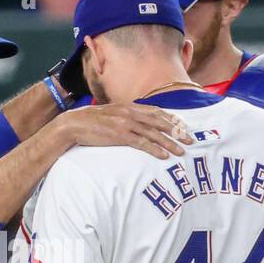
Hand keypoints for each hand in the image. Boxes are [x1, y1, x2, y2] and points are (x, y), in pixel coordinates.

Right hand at [52, 103, 190, 159]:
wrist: (73, 125)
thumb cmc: (90, 122)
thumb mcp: (111, 114)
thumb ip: (124, 116)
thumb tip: (135, 123)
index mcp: (129, 106)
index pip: (156, 112)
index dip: (172, 119)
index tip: (183, 126)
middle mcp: (130, 113)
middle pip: (160, 122)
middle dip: (177, 131)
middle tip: (190, 140)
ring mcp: (126, 124)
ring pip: (154, 133)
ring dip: (170, 143)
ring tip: (181, 151)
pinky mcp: (120, 136)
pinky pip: (142, 143)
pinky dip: (155, 149)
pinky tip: (164, 156)